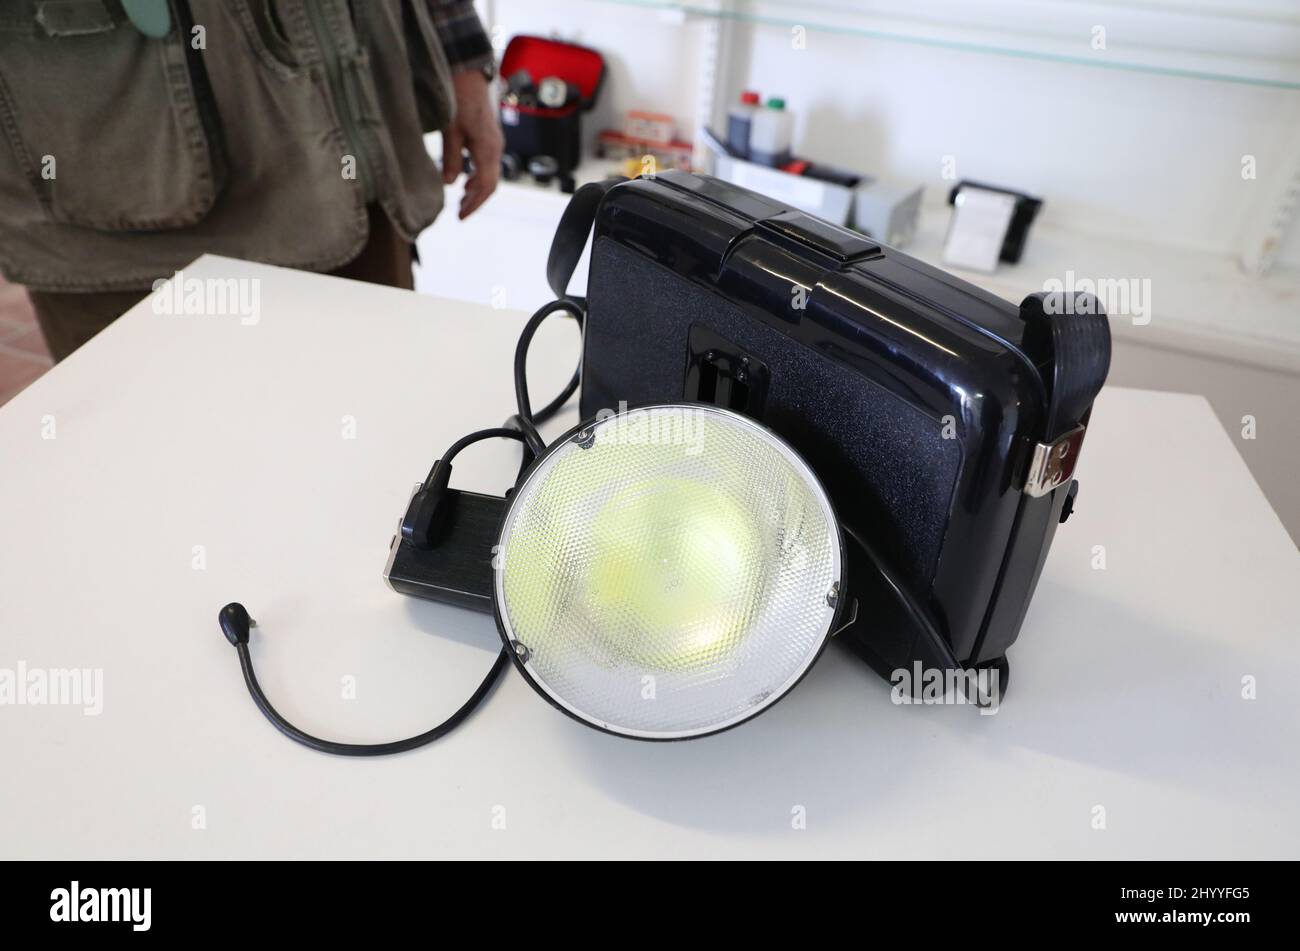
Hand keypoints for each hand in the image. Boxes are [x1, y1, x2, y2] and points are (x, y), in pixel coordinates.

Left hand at [442, 69, 503, 219]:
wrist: (469, 72)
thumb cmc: (458, 98)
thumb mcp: (450, 130)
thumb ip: (451, 158)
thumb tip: (449, 183)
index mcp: (487, 149)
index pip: (486, 186)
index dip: (474, 204)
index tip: (460, 216)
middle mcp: (495, 148)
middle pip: (490, 184)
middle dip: (475, 201)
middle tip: (459, 214)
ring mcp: (494, 143)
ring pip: (490, 175)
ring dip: (476, 190)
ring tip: (461, 200)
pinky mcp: (490, 137)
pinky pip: (488, 164)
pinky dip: (478, 177)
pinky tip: (466, 180)